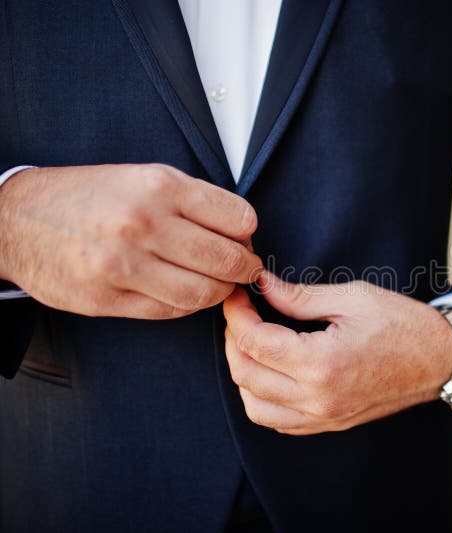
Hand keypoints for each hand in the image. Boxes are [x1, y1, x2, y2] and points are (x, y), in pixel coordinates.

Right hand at [0, 164, 261, 317]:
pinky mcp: (106, 300)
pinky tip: (184, 293)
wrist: (14, 220)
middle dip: (244, 268)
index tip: (245, 238)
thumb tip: (241, 230)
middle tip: (243, 267)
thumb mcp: (142, 177)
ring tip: (216, 283)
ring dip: (219, 292)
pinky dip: (186, 306)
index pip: (238, 219)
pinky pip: (169, 312)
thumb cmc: (84, 196)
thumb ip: (193, 201)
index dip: (248, 233)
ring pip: (202, 294)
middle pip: (227, 260)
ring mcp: (122, 266)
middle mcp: (142, 225)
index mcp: (158, 187)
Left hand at [222, 272, 451, 434]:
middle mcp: (318, 398)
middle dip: (235, 339)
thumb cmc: (403, 323)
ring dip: (244, 372)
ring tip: (253, 342)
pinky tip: (270, 371)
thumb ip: (298, 295)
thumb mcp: (351, 297)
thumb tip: (260, 285)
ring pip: (254, 405)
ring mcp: (324, 417)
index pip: (255, 342)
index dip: (237, 314)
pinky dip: (261, 397)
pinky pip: (277, 422)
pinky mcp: (330, 424)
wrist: (441, 359)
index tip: (238, 294)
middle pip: (246, 374)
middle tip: (243, 312)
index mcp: (322, 363)